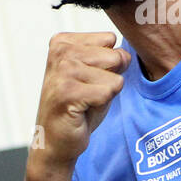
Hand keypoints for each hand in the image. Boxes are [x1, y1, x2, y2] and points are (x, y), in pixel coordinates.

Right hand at [33, 32, 131, 166]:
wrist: (55, 140)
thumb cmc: (78, 106)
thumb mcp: (96, 73)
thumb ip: (111, 57)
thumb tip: (125, 55)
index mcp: (63, 42)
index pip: (110, 39)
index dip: (108, 64)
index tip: (88, 78)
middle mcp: (61, 52)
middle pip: (115, 56)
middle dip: (109, 78)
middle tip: (87, 93)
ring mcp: (63, 71)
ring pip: (114, 77)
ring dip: (105, 94)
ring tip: (85, 101)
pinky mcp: (68, 92)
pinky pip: (109, 92)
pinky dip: (101, 105)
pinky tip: (82, 110)